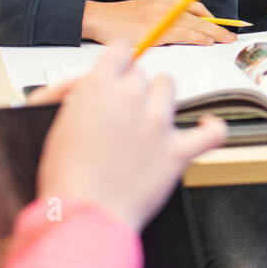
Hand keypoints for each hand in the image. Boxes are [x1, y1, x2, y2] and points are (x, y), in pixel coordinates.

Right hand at [33, 44, 227, 231]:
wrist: (83, 216)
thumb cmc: (64, 177)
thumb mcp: (54, 124)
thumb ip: (69, 95)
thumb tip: (83, 84)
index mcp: (98, 87)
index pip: (121, 51)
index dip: (119, 62)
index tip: (118, 72)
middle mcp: (130, 98)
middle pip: (143, 74)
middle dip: (133, 90)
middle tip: (122, 113)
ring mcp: (157, 124)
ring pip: (169, 87)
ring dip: (161, 100)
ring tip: (150, 119)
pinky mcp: (177, 152)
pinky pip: (211, 132)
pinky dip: (212, 128)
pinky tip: (206, 125)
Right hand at [82, 0, 234, 45]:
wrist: (99, 19)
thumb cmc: (118, 21)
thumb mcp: (145, 16)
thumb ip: (163, 23)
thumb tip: (179, 35)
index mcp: (165, 2)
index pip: (195, 7)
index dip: (212, 17)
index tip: (223, 24)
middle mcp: (167, 7)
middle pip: (200, 17)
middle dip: (218, 27)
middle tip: (232, 35)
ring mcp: (162, 18)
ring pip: (195, 25)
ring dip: (214, 34)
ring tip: (226, 41)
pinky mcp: (156, 30)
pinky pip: (183, 34)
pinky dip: (197, 38)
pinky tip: (207, 43)